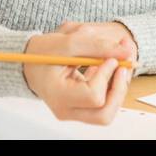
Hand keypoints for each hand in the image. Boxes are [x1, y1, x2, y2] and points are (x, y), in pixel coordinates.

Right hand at [22, 21, 137, 124]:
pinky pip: (101, 106)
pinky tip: (101, 70)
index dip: (106, 75)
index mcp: (58, 95)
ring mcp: (72, 113)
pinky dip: (109, 89)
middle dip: (119, 89)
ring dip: (116, 89)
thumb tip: (126, 51)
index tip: (111, 58)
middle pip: (104, 113)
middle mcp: (65, 110)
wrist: (29, 62)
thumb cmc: (43, 52)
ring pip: (106, 112)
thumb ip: (99, 46)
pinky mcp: (78, 110)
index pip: (93, 95)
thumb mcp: (69, 42)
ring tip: (113, 66)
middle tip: (123, 66)